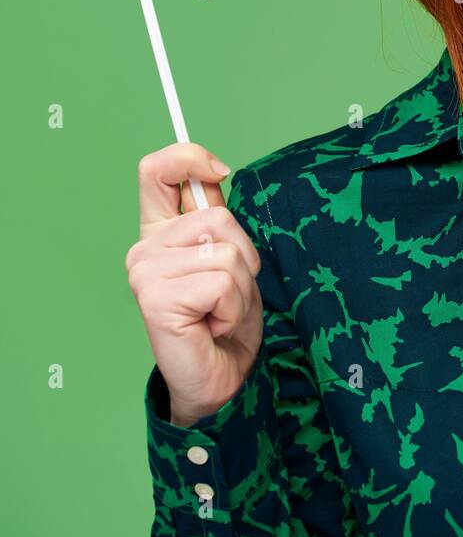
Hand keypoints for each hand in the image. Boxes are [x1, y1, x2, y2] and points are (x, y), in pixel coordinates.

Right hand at [126, 143, 264, 427]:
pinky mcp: (156, 298)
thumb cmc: (227, 319)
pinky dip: (233, 307)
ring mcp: (145, 273)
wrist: (222, 379)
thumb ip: (215, 218)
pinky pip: (222, 282)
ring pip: (225, 251)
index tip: (220, 173)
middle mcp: (145, 249)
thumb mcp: (229, 258)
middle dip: (244, 257)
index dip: (190, 157)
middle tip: (227, 294)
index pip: (157, 169)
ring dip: (242, 288)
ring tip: (221, 312)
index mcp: (160, 231)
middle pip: (217, 215)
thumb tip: (216, 173)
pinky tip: (213, 326)